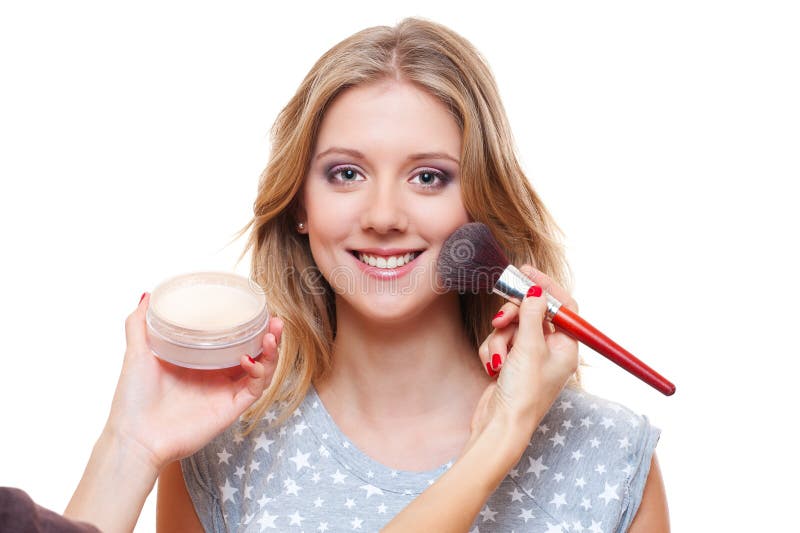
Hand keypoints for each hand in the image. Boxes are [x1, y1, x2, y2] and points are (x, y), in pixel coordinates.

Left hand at [103, 293, 282, 471]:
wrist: (134, 436)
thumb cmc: (132, 400)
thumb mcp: (137, 353)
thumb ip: (139, 324)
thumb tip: (147, 294)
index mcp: (201, 364)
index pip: (234, 342)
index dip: (249, 327)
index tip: (255, 309)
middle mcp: (217, 378)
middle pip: (255, 354)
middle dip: (269, 337)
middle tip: (275, 321)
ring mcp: (225, 393)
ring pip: (262, 371)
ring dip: (272, 353)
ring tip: (272, 336)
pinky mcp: (230, 409)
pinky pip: (254, 390)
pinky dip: (258, 373)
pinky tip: (249, 360)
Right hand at [468, 265, 578, 450]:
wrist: (499, 426)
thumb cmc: (522, 393)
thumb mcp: (529, 348)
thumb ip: (532, 315)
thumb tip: (536, 290)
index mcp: (566, 347)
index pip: (562, 306)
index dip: (545, 287)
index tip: (525, 273)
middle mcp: (550, 350)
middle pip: (531, 314)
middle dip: (512, 318)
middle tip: (501, 320)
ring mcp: (529, 358)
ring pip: (510, 328)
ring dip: (499, 340)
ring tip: (498, 361)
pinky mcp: (510, 364)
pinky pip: (498, 343)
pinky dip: (491, 351)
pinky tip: (492, 369)